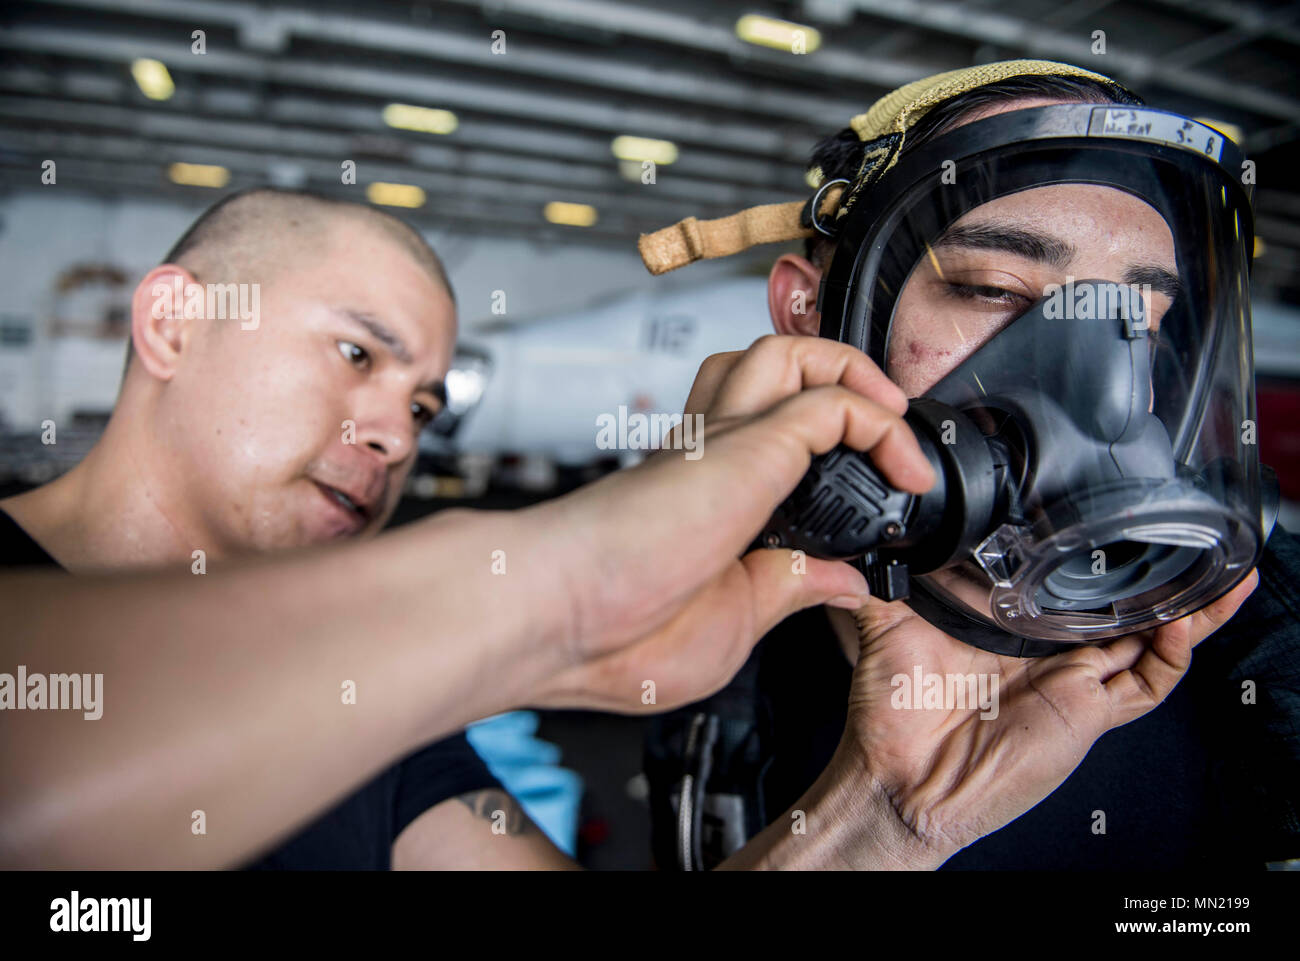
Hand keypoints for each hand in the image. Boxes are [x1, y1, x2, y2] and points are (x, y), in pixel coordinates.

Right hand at [530, 335, 935, 711]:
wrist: (555, 619)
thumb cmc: (608, 635)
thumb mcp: (729, 623)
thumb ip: (788, 587)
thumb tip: (840, 581)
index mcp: (698, 492)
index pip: (760, 427)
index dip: (817, 440)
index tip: (867, 487)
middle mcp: (706, 450)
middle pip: (769, 366)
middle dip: (834, 376)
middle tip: (880, 426)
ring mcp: (719, 439)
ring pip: (789, 352)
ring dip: (850, 371)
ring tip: (891, 417)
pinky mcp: (742, 444)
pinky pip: (830, 400)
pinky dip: (878, 419)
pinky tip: (902, 466)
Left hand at [830, 571, 1259, 866]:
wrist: (900, 776)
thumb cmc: (893, 708)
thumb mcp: (887, 623)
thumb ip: (884, 575)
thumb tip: (871, 528)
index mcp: (1010, 623)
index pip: (1066, 579)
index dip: (1096, 550)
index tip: (1114, 510)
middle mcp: (1048, 648)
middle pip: (1121, 606)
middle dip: (1160, 574)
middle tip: (1189, 534)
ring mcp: (1073, 680)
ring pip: (1149, 640)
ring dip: (1190, 611)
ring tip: (1220, 576)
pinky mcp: (1088, 714)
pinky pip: (1145, 685)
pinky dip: (1170, 657)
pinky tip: (1179, 626)